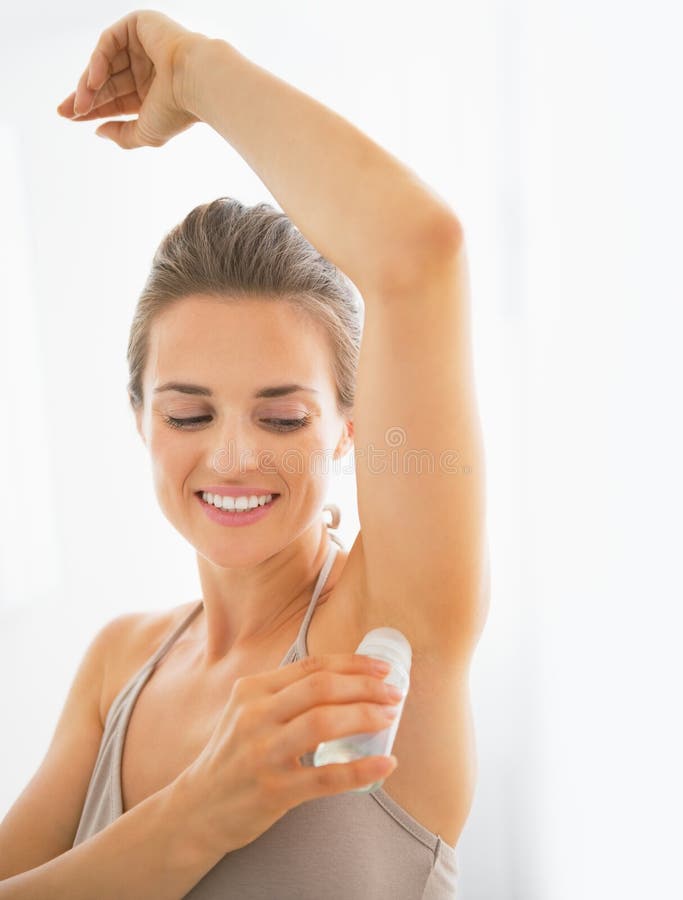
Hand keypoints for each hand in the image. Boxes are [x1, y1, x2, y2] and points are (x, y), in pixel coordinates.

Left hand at [55, 10, 204, 148]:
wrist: (196, 82)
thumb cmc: (177, 111)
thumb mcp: (145, 132)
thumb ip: (121, 135)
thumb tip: (98, 131)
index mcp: (151, 92)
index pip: (114, 98)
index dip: (93, 108)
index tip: (71, 118)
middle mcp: (146, 68)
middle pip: (106, 81)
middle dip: (85, 97)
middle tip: (66, 112)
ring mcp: (141, 45)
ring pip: (104, 62)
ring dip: (89, 84)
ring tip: (81, 104)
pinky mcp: (139, 25)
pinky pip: (108, 41)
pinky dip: (97, 60)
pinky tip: (93, 82)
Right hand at [178, 653, 400, 854]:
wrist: (197, 809)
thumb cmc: (234, 756)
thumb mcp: (247, 712)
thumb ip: (285, 695)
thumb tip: (346, 681)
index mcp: (252, 689)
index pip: (312, 666)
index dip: (353, 664)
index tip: (383, 669)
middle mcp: (254, 715)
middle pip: (321, 688)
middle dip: (365, 687)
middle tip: (395, 693)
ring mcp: (262, 753)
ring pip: (323, 723)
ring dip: (364, 716)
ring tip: (389, 718)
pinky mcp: (273, 790)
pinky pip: (326, 776)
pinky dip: (361, 768)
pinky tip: (385, 763)